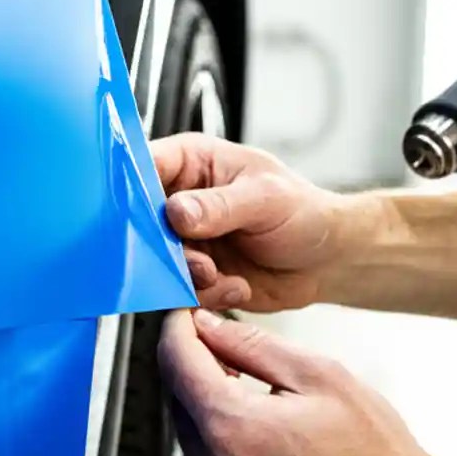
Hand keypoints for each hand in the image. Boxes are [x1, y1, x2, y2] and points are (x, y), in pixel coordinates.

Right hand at [151, 133, 368, 311]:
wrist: (325, 261)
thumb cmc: (304, 212)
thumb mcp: (265, 198)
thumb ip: (219, 205)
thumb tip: (177, 212)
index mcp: (193, 162)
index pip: (144, 166)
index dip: (131, 188)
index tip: (137, 214)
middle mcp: (181, 200)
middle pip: (140, 219)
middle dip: (162, 245)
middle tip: (194, 256)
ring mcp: (185, 239)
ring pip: (156, 259)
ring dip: (188, 274)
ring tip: (220, 272)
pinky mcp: (192, 273)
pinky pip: (177, 288)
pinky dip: (206, 293)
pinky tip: (236, 284)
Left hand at [158, 309, 456, 455]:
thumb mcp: (319, 375)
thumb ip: (254, 345)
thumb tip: (211, 326)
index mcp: (232, 427)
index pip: (175, 358)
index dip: (179, 323)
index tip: (190, 307)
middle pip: (174, 389)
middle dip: (192, 353)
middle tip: (222, 329)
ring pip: (187, 418)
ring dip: (204, 386)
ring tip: (244, 369)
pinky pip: (203, 448)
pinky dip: (216, 418)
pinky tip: (251, 406)